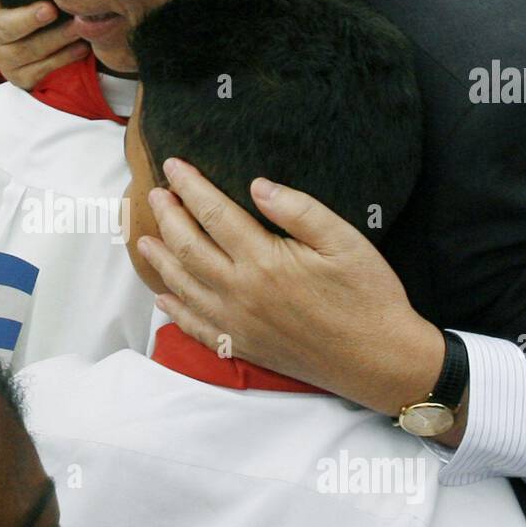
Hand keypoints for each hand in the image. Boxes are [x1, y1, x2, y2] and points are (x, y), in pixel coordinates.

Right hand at [0, 0, 87, 89]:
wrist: (46, 66)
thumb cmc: (46, 24)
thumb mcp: (38, 2)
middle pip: (6, 27)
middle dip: (29, 18)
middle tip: (50, 10)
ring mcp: (4, 58)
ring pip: (28, 50)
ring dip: (57, 38)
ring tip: (78, 28)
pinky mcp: (19, 79)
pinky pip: (41, 69)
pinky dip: (64, 58)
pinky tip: (81, 48)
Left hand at [139, 161, 445, 414]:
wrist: (380, 361)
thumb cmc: (368, 296)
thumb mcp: (344, 241)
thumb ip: (298, 210)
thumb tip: (256, 185)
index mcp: (264, 261)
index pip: (213, 214)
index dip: (190, 187)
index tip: (174, 166)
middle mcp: (240, 293)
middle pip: (188, 247)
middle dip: (168, 216)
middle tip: (156, 194)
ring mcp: (237, 323)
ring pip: (183, 286)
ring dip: (161, 259)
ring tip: (145, 239)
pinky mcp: (242, 346)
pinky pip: (196, 327)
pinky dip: (175, 309)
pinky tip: (165, 296)